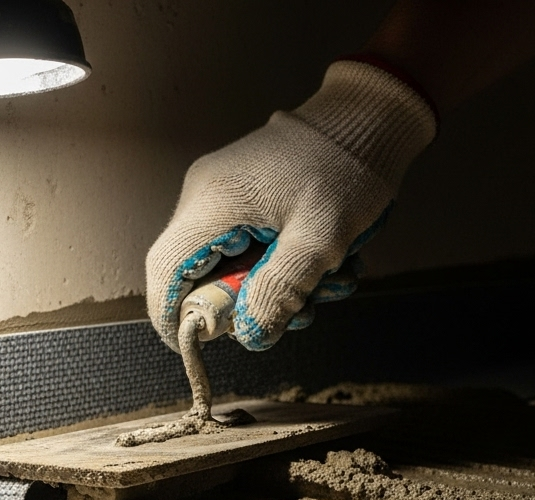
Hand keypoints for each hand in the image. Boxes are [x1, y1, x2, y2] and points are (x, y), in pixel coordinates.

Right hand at [146, 59, 436, 350]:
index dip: (172, 315)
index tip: (194, 346)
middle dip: (243, 303)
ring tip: (326, 282)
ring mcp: (221, 193)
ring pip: (225, 263)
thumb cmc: (348, 170)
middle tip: (295, 311)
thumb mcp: (320, 241)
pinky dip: (278, 264)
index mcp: (214, 202)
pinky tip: (323, 262)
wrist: (369, 118)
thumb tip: (249, 336)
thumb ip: (279, 292)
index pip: (165, 269)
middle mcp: (205, 195)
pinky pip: (243, 245)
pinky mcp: (241, 195)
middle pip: (195, 272)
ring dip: (271, 286)